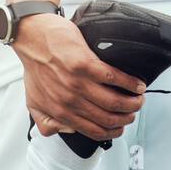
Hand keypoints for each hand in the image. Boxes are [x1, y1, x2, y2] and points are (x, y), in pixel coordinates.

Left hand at [13, 13, 144, 141]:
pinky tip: (137, 84)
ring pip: (115, 101)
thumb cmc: (34, 67)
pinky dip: (130, 83)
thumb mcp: (34, 102)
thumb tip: (65, 131)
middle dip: (127, 118)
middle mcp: (70, 101)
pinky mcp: (85, 64)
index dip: (113, 132)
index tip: (121, 127)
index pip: (94, 131)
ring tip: (139, 98)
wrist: (31, 38)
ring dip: (132, 102)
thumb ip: (47, 122)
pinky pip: (114, 78)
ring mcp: (78, 83)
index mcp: (61, 113)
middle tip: (133, 111)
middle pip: (109, 118)